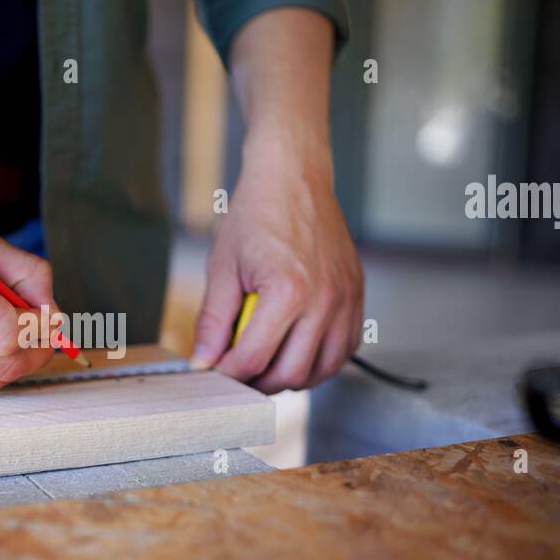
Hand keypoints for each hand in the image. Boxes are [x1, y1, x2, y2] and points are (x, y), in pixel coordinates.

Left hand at [190, 139, 362, 392]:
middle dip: (257, 382)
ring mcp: (345, 299)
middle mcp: (323, 300)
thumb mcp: (222, 267)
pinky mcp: (356, 295)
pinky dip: (320, 360)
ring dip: (290, 377)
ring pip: (321, 370)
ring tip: (265, 363)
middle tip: (236, 372)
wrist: (294, 177)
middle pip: (289, 374)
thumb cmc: (257, 214)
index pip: (253, 359)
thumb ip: (212, 321)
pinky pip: (343, 349)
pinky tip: (296, 349)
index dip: (227, 373)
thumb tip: (204, 361)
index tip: (213, 371)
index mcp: (287, 292)